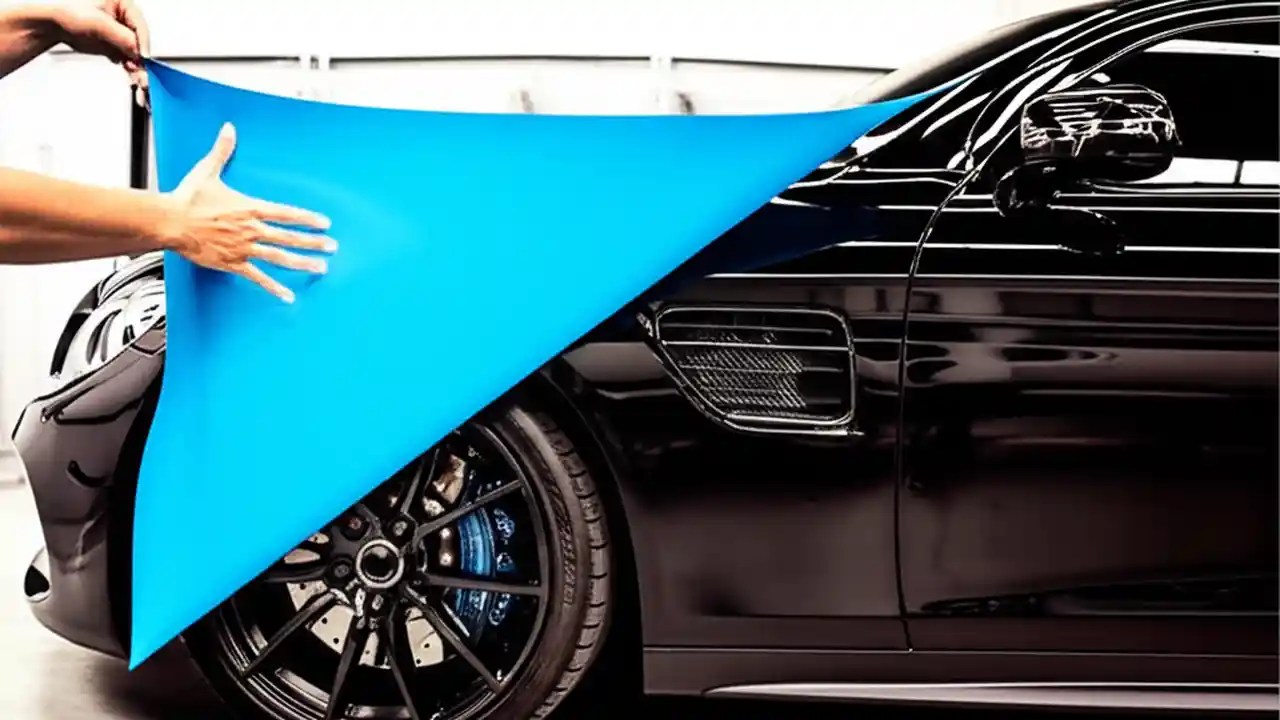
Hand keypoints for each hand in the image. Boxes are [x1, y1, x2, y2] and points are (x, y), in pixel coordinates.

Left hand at [47, 0, 149, 99]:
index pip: (139, 25)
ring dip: (136, 65)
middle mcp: (124, 18)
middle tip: (138, 69)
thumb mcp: (98, 24)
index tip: (143, 57)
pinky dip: (128, 67)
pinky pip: (126, 58)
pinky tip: (130, 75)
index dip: (143, 42)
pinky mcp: (115, 45)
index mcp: (123, 3)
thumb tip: (139, 51)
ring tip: (137, 77)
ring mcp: (120, 33)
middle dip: (138, 56)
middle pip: (138, 40)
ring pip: (134, 52)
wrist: (52, 24)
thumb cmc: (69, 13)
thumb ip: (122, 37)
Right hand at [158, 123, 336, 302]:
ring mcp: (243, 248)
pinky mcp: (232, 263)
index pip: (286, 214)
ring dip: (302, 263)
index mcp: (249, 208)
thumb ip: (223, 151)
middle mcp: (251, 229)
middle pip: (289, 237)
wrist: (169, 222)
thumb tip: (229, 129)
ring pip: (279, 257)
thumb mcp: (207, 171)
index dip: (307, 218)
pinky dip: (273, 287)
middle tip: (332, 247)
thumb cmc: (187, 198)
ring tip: (320, 268)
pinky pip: (257, 277)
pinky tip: (288, 295)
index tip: (325, 223)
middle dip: (313, 242)